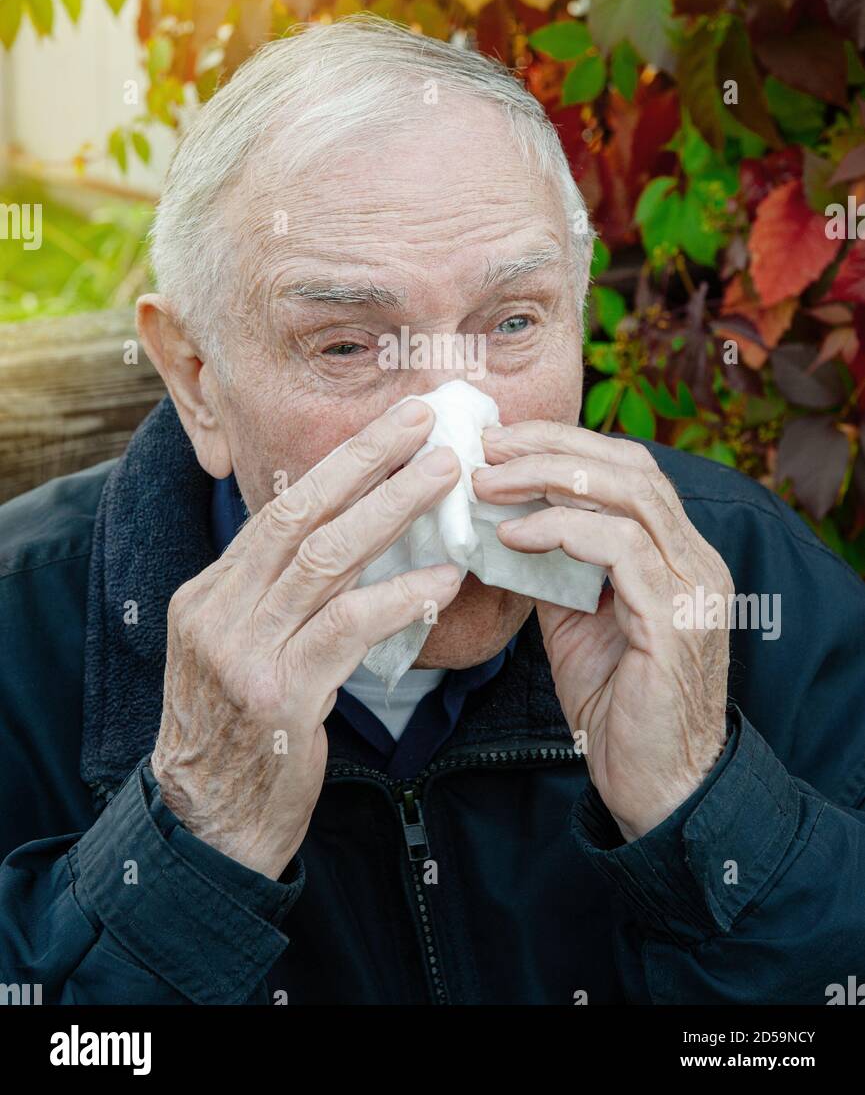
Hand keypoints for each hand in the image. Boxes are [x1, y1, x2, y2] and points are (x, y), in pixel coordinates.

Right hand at [151, 399, 461, 878]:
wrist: (210, 828)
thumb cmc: (243, 736)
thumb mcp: (243, 652)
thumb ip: (281, 598)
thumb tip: (352, 539)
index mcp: (210, 593)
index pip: (279, 509)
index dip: (341, 463)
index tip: (393, 426)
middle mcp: (218, 611)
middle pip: (296, 514)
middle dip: (364, 459)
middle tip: (423, 419)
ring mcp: (243, 652)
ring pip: (323, 558)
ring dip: (390, 510)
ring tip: (445, 477)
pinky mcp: (278, 696)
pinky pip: (345, 628)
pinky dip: (396, 596)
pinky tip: (441, 578)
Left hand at [472, 422, 731, 841]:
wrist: (658, 789)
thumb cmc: (616, 709)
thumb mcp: (574, 624)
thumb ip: (554, 570)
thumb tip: (500, 523)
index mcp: (677, 554)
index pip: (629, 468)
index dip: (564, 443)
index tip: (499, 444)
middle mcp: (696, 559)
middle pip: (631, 466)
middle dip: (552, 445)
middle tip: (487, 447)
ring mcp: (693, 587)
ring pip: (629, 495)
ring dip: (549, 478)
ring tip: (490, 484)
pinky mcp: (678, 619)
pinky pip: (621, 548)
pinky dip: (562, 530)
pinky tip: (515, 536)